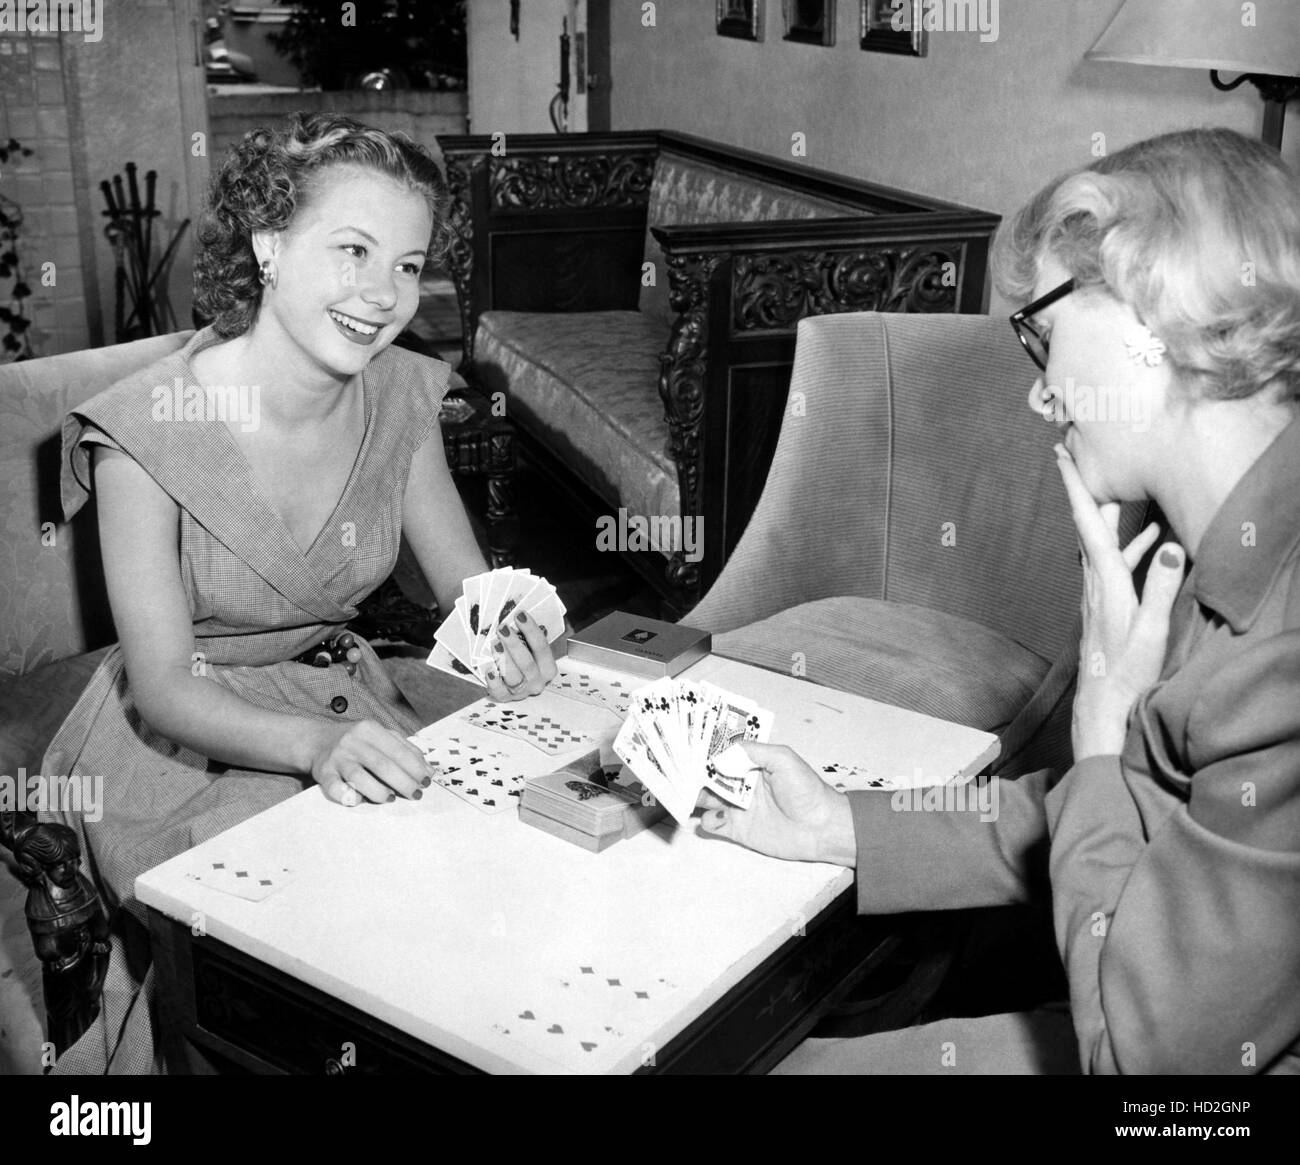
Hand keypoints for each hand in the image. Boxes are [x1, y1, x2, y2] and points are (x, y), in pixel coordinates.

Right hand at [307, 718, 432, 805]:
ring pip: (359, 778)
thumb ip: (405, 749)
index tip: (426, 781)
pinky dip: (350, 797)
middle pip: (382, 765)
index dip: (415, 768)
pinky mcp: (323, 773)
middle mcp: (352, 742)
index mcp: (370, 729)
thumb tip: (428, 770)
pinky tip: (361, 800)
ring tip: (392, 798)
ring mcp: (336, 758)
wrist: (317, 741)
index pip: (398, 751)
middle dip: (404, 783)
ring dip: (380, 792)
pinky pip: (335, 789)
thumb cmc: (357, 741)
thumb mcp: (380, 736)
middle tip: (416, 795)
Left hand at [481, 608, 558, 701]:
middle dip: (514, 644)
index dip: (531, 630)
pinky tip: (489, 670)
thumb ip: (527, 637)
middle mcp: (537, 681)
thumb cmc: (523, 659)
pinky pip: (500, 692)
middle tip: (502, 628)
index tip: (520, 615)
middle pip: (527, 663)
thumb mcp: (530, 649)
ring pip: (514, 678)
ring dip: (504, 660)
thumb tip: (518, 616)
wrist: (515, 683)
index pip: (542, 647)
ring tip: (495, 644)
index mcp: (547, 668)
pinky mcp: (505, 698)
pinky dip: (494, 681)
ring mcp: (522, 692)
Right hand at [697, 742, 855, 865]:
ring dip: (696, 797)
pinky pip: (715, 824)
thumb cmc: (807, 790)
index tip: (689, 745)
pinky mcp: (738, 830)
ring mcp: (739, 807)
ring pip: (708, 799)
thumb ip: (754, 752)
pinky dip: (708, 821)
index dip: (708, 750)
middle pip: (711, 777)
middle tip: (678, 772)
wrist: (821, 828)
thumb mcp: (783, 759)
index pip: (725, 754)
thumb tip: (723, 752)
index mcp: (753, 765)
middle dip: (695, 774)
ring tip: (687, 795)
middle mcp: (742, 784)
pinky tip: (713, 818)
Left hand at [1054, 443, 1185, 758]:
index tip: (1061, 454)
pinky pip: (1114, 562)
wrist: (1102, 707)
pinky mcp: (1105, 604)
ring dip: (1111, 514)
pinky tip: (1153, 542)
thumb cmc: (1126, 673)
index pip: (1088, 523)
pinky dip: (1129, 544)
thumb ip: (1160, 589)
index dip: (1076, 487)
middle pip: (1089, 524)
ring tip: (1129, 487)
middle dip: (1086, 487)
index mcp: (1105, 582)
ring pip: (1102, 542)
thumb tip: (1172, 548)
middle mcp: (1095, 582)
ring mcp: (1098, 593)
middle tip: (1079, 451)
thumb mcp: (1150, 632)